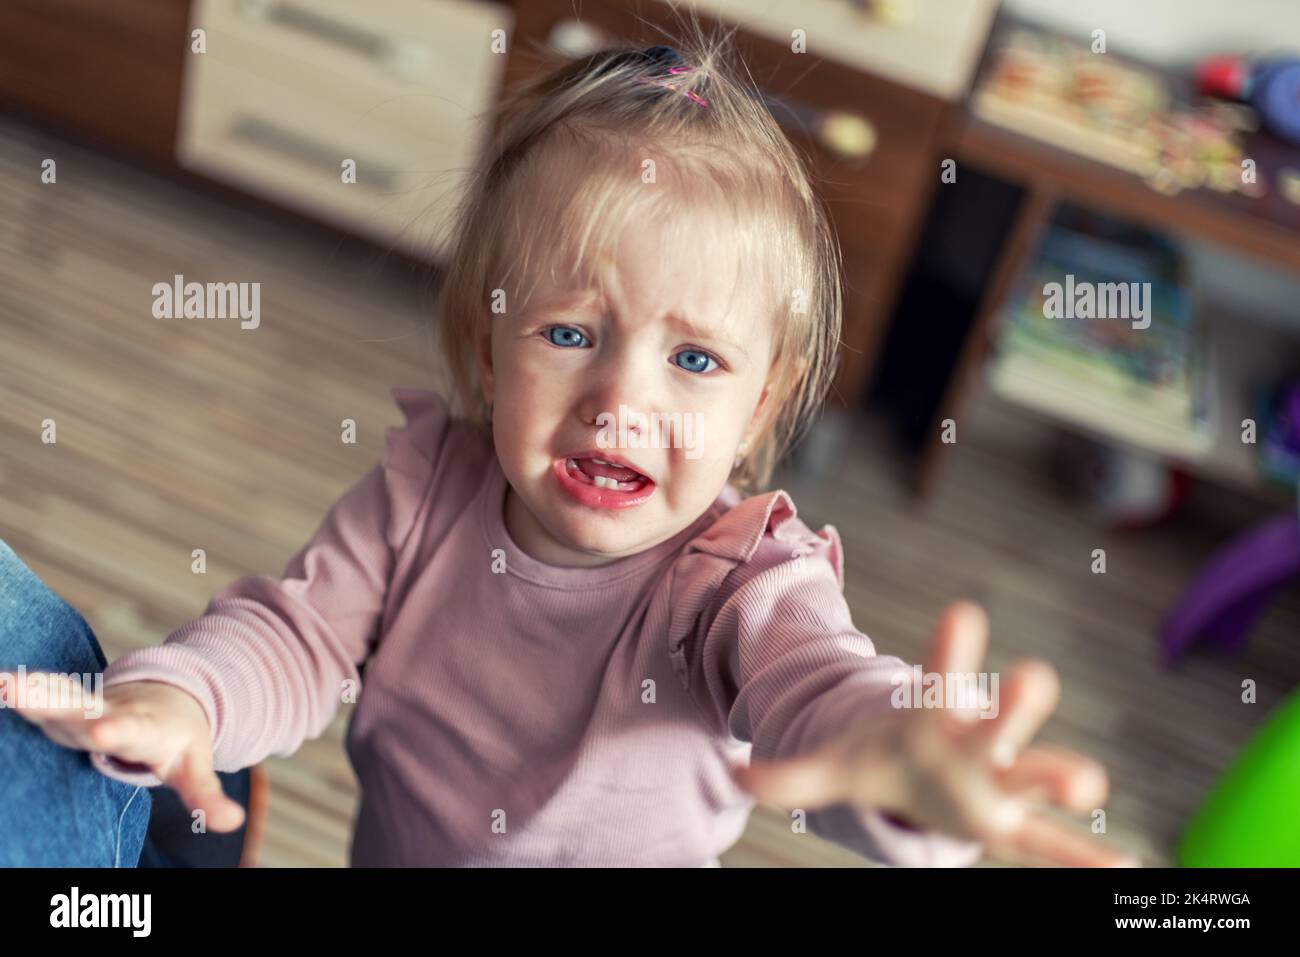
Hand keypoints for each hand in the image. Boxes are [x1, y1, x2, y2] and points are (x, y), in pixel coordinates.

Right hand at [0, 671, 245, 832]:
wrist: (166, 702)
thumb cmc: (176, 743)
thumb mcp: (193, 770)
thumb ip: (207, 796)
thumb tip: (233, 823)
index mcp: (142, 728)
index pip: (129, 731)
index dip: (116, 731)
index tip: (102, 730)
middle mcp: (108, 713)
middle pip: (80, 709)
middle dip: (52, 701)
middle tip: (17, 691)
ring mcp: (83, 708)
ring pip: (55, 697)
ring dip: (29, 692)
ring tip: (2, 686)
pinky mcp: (64, 707)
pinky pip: (40, 697)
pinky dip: (18, 691)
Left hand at [733, 601, 1136, 866]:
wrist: (924, 775)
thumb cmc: (887, 760)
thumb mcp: (835, 768)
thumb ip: (789, 774)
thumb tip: (734, 774)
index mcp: (934, 719)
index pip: (941, 678)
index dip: (952, 649)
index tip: (962, 610)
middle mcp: (977, 743)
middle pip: (999, 718)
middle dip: (1014, 702)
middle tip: (1032, 675)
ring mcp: (1002, 782)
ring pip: (1038, 771)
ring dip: (1061, 774)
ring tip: (1086, 784)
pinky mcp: (1012, 825)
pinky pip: (1051, 846)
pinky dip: (1085, 860)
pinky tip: (1125, 873)